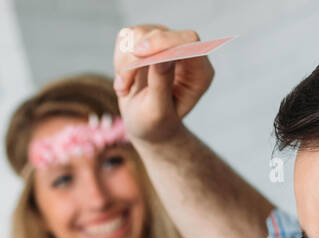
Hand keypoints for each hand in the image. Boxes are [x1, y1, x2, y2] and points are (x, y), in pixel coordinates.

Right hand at [113, 25, 214, 144]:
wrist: (143, 124)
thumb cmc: (154, 124)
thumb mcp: (157, 112)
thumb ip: (161, 84)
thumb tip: (163, 57)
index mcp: (199, 72)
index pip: (189, 42)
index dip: (164, 42)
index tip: (139, 53)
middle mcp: (184, 53)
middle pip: (161, 33)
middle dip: (137, 57)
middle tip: (123, 83)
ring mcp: (165, 44)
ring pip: (140, 34)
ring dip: (125, 63)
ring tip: (124, 89)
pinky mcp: (147, 41)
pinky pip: (127, 37)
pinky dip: (119, 60)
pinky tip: (124, 80)